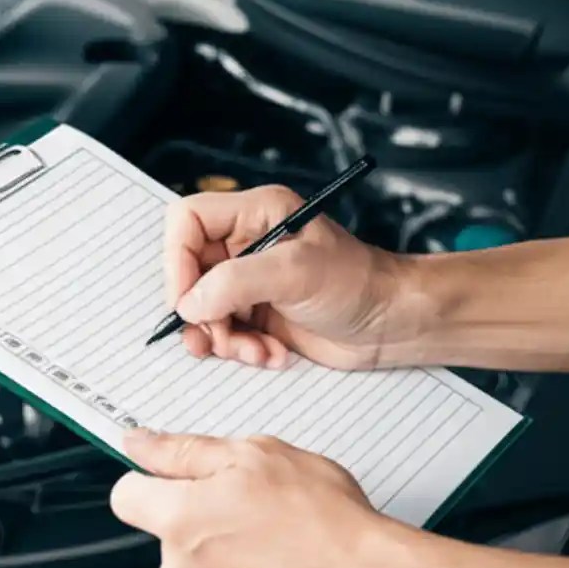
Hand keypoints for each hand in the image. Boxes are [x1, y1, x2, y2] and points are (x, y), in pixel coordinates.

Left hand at [111, 429, 409, 567]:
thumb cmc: (324, 517)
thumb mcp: (254, 456)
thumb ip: (184, 450)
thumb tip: (136, 444)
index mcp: (178, 519)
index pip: (126, 495)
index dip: (152, 481)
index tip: (179, 479)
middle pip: (166, 533)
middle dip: (197, 518)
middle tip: (250, 507)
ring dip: (221, 555)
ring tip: (274, 544)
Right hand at [164, 185, 417, 369]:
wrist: (391, 324)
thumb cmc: (357, 283)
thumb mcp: (294, 273)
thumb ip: (235, 282)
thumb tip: (189, 303)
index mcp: (254, 213)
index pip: (187, 221)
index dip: (176, 259)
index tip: (186, 299)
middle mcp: (245, 243)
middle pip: (188, 271)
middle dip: (200, 310)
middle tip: (214, 335)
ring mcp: (248, 280)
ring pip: (201, 308)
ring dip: (221, 338)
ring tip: (252, 350)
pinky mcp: (255, 313)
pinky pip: (223, 333)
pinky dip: (239, 350)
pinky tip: (269, 354)